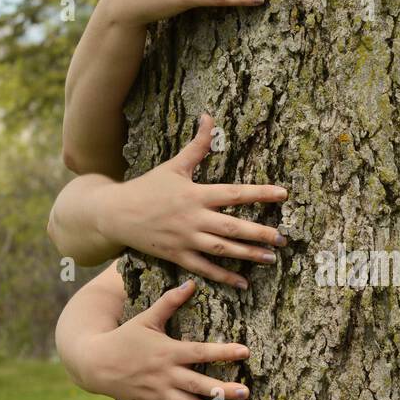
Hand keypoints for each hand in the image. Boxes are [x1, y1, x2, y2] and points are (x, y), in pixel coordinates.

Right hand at [79, 279, 249, 399]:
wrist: (95, 363)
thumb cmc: (124, 337)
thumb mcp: (147, 317)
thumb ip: (170, 302)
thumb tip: (192, 283)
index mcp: (168, 352)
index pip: (200, 352)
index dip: (223, 352)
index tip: (245, 352)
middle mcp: (166, 375)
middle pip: (198, 384)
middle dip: (223, 390)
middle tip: (245, 392)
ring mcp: (159, 394)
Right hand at [97, 114, 287, 285]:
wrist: (115, 213)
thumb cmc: (147, 187)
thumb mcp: (174, 165)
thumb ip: (197, 145)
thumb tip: (209, 116)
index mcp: (195, 194)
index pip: (234, 193)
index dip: (260, 193)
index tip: (283, 194)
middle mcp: (193, 218)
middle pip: (232, 226)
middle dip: (260, 232)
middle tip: (283, 238)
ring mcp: (185, 239)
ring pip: (222, 249)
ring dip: (248, 255)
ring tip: (271, 258)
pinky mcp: (177, 256)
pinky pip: (204, 268)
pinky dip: (223, 277)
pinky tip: (243, 283)